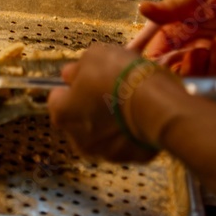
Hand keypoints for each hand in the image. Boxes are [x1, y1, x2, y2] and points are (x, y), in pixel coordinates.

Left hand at [47, 45, 167, 162]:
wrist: (158, 105)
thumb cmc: (119, 77)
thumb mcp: (94, 56)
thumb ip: (77, 68)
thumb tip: (70, 75)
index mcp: (61, 112)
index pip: (57, 98)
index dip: (72, 87)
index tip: (86, 79)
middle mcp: (77, 138)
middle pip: (79, 119)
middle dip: (90, 107)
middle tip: (110, 90)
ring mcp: (104, 153)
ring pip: (102, 134)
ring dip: (111, 122)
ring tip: (130, 103)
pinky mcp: (131, 159)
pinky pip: (127, 143)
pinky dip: (132, 133)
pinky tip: (143, 117)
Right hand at [127, 0, 215, 75]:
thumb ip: (172, 5)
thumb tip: (142, 8)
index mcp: (178, 30)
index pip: (159, 57)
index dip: (160, 66)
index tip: (170, 64)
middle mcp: (196, 46)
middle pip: (184, 74)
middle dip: (192, 69)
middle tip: (201, 50)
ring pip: (210, 79)